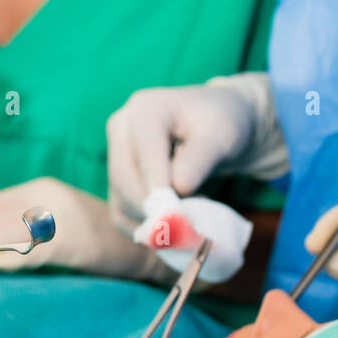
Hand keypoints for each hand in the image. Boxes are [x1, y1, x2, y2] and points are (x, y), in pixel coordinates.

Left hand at [0, 178, 168, 283]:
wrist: (147, 242)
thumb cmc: (97, 236)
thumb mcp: (57, 222)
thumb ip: (25, 229)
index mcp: (43, 191)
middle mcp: (50, 198)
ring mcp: (65, 217)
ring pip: (11, 230)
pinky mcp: (79, 239)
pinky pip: (43, 247)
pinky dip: (19, 256)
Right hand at [107, 74, 286, 233]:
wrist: (216, 124)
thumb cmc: (220, 123)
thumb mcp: (221, 136)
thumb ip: (200, 159)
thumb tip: (179, 188)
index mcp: (146, 108)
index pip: (146, 149)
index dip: (156, 182)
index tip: (172, 213)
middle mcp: (122, 129)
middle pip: (124, 177)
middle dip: (153, 208)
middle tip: (185, 229)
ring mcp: (116, 155)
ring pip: (121, 200)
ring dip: (152, 220)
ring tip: (190, 219)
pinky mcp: (118, 182)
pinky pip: (122, 214)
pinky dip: (147, 228)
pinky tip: (177, 223)